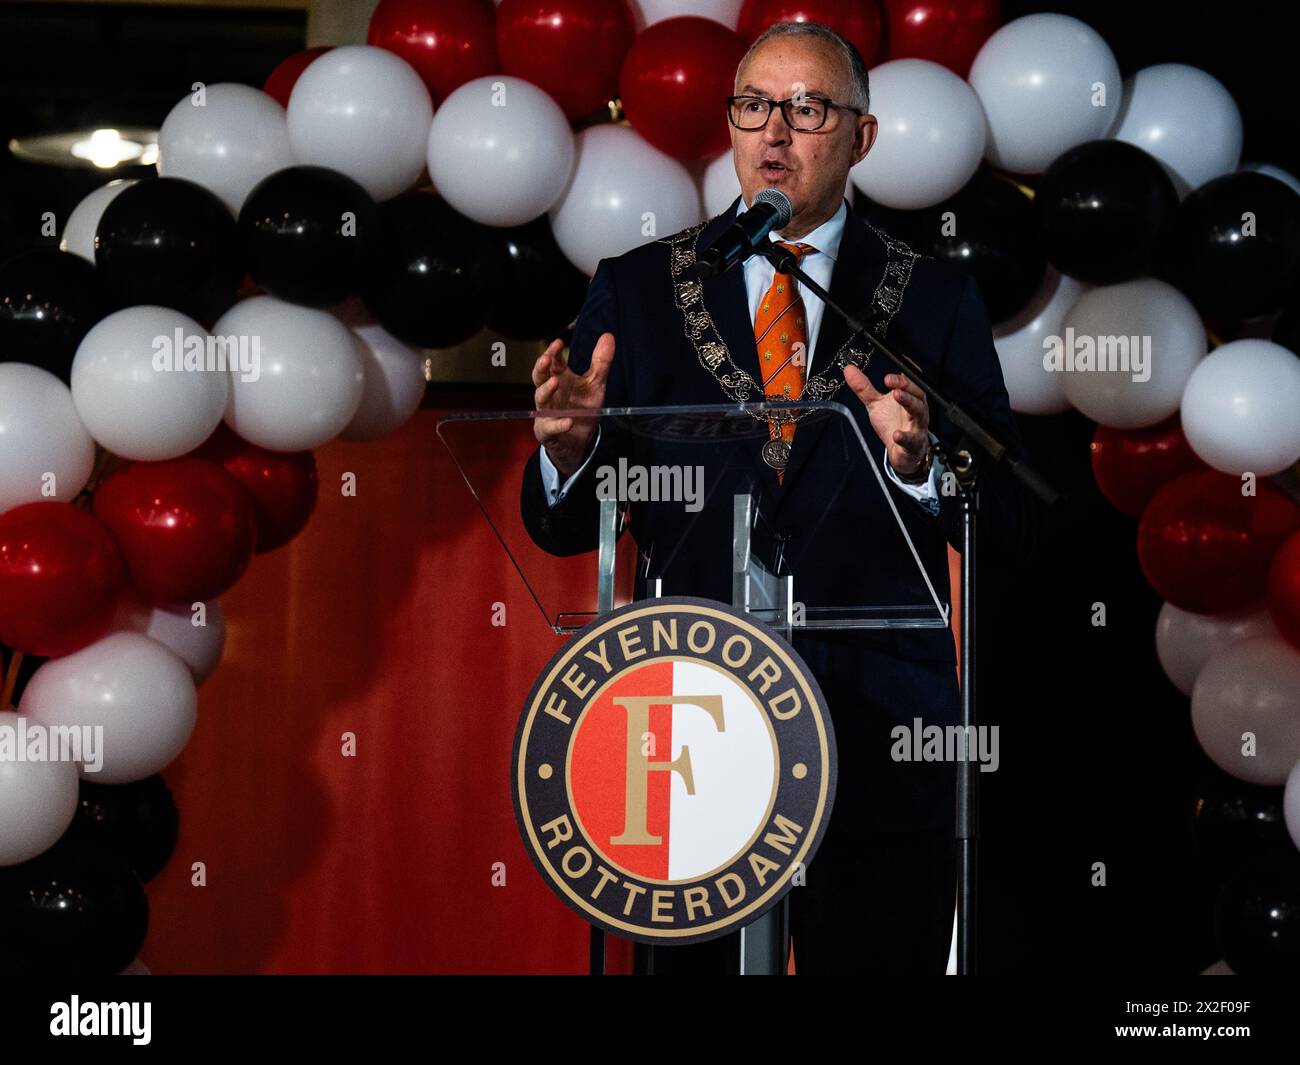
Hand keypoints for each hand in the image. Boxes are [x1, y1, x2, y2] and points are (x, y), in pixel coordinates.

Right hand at [532, 331, 614, 478]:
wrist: (578, 440)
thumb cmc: (582, 408)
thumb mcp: (595, 384)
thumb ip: (600, 362)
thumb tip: (608, 336)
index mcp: (559, 378)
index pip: (553, 362)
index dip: (553, 352)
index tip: (558, 343)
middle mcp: (549, 393)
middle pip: (539, 376)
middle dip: (541, 367)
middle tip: (547, 358)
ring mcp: (546, 411)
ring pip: (540, 398)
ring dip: (546, 390)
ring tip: (555, 382)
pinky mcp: (548, 431)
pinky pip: (551, 427)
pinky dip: (559, 424)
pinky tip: (568, 421)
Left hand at [842, 365, 929, 478]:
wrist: (902, 451)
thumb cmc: (893, 423)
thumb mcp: (876, 403)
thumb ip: (864, 387)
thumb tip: (849, 369)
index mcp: (910, 396)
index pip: (909, 381)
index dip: (900, 375)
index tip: (887, 374)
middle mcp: (917, 408)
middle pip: (916, 393)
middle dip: (905, 384)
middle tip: (890, 380)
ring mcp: (917, 425)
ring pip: (917, 411)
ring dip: (908, 401)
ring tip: (897, 395)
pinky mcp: (914, 443)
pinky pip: (911, 439)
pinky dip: (905, 437)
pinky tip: (897, 435)